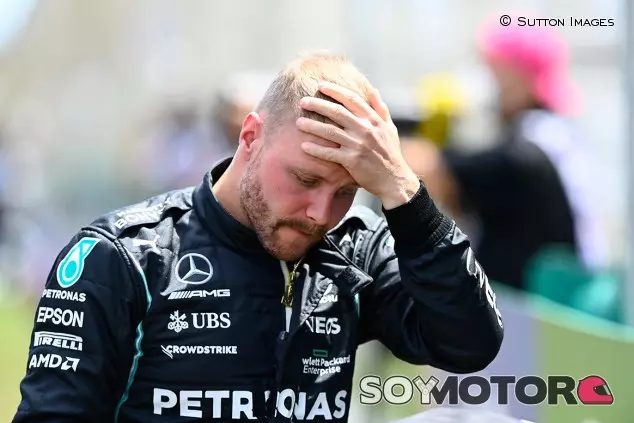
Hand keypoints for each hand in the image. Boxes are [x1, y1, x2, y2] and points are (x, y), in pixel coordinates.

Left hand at [296, 81, 420, 208]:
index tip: (320, 85)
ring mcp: (358, 145)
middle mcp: (365, 129)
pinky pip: (330, 153)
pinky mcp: (352, 161)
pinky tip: (304, 146)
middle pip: (337, 112)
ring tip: (298, 123)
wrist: (394, 179)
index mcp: (373, 119)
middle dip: (318, 104)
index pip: (352, 99)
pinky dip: (316, 149)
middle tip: (303, 101)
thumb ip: (381, 109)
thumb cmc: (390, 153)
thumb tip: (373, 90)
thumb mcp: (390, 128)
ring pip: (330, 131)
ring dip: (312, 126)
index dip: (335, 91)